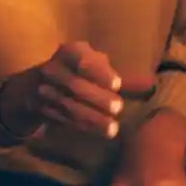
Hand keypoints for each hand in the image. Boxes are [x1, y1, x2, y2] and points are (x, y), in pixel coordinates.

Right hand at [0, 42, 149, 138]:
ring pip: (69, 104)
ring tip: (113, 128)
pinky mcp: (41, 108)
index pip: (80, 57)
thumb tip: (152, 84)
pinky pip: (63, 117)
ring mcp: (45, 89)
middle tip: (118, 109)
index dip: (98, 70)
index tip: (116, 83)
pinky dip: (82, 125)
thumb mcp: (95, 69)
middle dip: (97, 98)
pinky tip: (99, 132)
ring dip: (91, 117)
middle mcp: (53, 68)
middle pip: (75, 84)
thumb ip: (123, 78)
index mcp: (68, 52)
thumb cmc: (75, 74)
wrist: (33, 87)